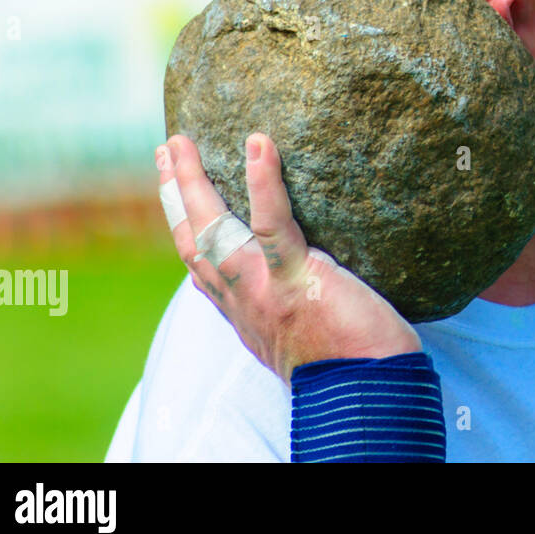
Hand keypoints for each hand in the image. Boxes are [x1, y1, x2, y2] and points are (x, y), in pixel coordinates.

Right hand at [157, 132, 421, 383]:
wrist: (369, 392)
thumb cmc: (355, 364)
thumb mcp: (307, 335)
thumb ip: (294, 305)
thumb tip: (312, 274)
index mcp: (247, 314)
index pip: (204, 267)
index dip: (185, 229)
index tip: (174, 195)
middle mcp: (245, 302)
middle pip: (194, 241)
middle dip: (173, 195)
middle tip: (165, 150)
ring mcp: (265, 288)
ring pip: (214, 229)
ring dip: (192, 182)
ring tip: (183, 142)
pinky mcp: (298, 277)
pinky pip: (272, 224)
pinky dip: (262, 183)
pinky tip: (258, 144)